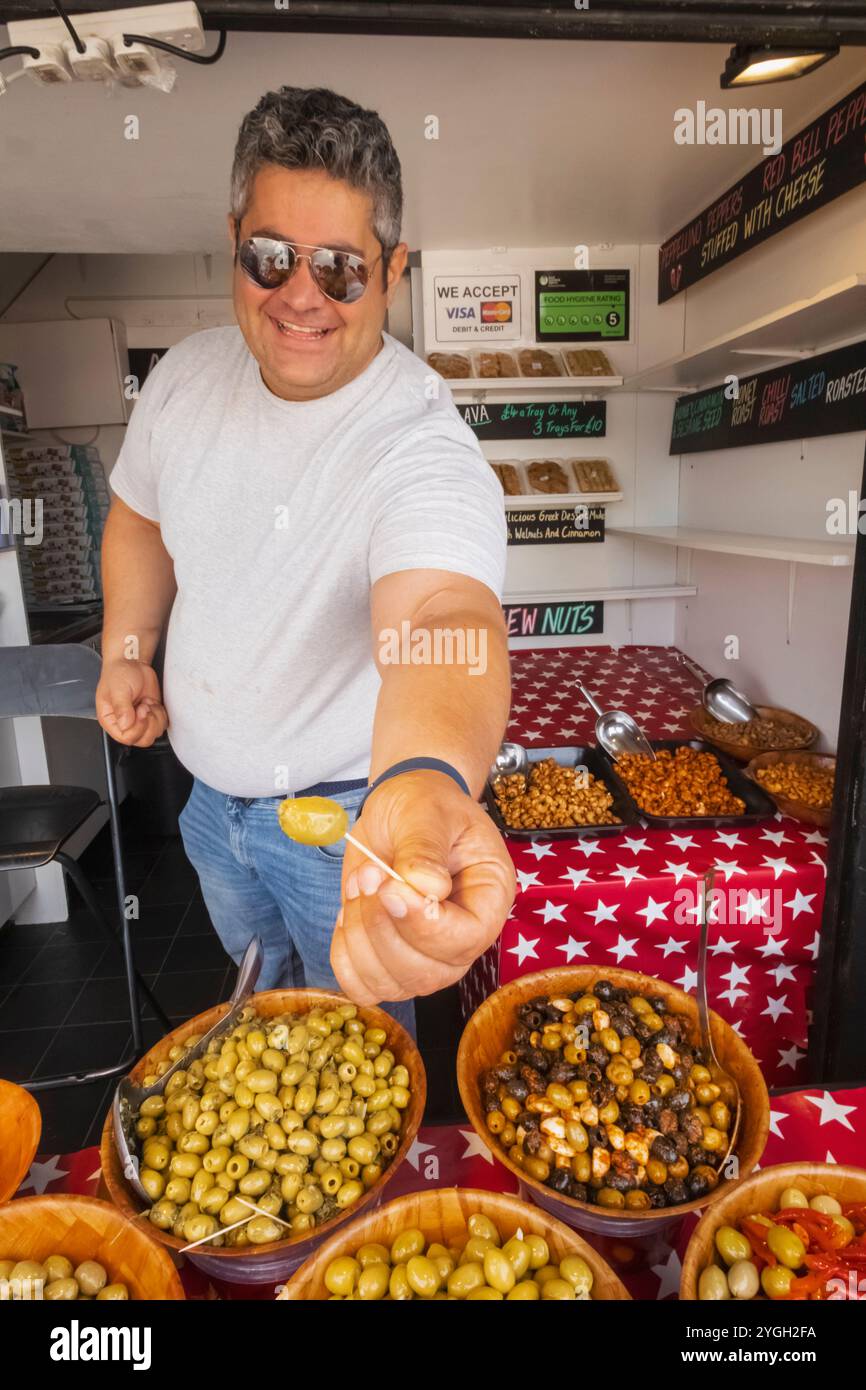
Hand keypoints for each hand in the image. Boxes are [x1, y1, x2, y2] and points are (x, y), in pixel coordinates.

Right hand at [96, 657, 167, 746]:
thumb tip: (126, 725)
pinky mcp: (151, 715)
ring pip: (153, 734)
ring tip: (147, 703)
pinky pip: (161, 725)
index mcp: (111, 721)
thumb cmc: (119, 673)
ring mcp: (139, 721)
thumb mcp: (118, 689)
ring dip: (156, 719)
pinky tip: (153, 703)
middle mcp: (124, 724)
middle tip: (145, 706)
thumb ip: (121, 708)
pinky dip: (162, 715)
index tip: (140, 709)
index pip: (126, 738)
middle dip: (149, 724)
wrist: (132, 662)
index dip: (138, 727)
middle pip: (142, 740)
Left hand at [330, 770, 515, 1005]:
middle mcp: (461, 936)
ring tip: (361, 883)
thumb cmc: (425, 804)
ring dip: (360, 937)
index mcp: (488, 897)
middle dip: (384, 929)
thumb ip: (425, 848)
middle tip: (368, 875)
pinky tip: (349, 913)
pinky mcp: (390, 959)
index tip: (390, 888)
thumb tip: (426, 888)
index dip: (425, 924)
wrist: (401, 809)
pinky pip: (364, 985)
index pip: (468, 938)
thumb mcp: (427, 811)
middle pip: (429, 972)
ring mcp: (426, 954)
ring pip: (393, 983)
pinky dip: (345, 955)